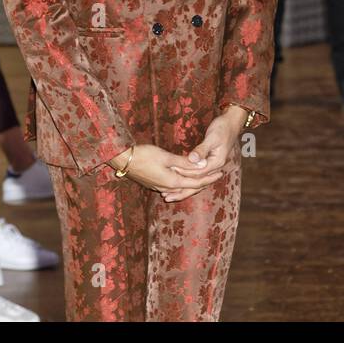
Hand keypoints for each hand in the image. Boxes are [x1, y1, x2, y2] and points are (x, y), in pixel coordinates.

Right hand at [106, 143, 224, 195]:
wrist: (122, 160)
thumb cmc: (144, 155)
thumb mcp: (166, 157)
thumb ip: (184, 162)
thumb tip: (201, 166)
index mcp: (172, 182)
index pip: (196, 183)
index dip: (209, 178)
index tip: (221, 173)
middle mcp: (166, 187)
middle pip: (190, 187)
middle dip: (204, 182)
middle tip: (216, 176)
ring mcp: (159, 187)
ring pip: (181, 187)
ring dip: (193, 183)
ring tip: (204, 178)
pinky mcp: (153, 183)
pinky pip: (172, 186)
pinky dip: (182, 184)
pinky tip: (183, 181)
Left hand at [161, 107, 244, 202]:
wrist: (232, 123)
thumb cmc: (222, 128)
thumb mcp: (212, 138)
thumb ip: (202, 149)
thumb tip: (192, 160)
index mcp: (216, 163)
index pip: (198, 174)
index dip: (183, 175)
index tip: (170, 177)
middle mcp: (214, 167)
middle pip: (197, 184)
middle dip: (182, 191)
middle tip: (166, 197)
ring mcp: (211, 166)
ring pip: (196, 182)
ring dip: (183, 189)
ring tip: (168, 195)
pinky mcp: (208, 163)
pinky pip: (196, 176)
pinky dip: (186, 180)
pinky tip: (177, 183)